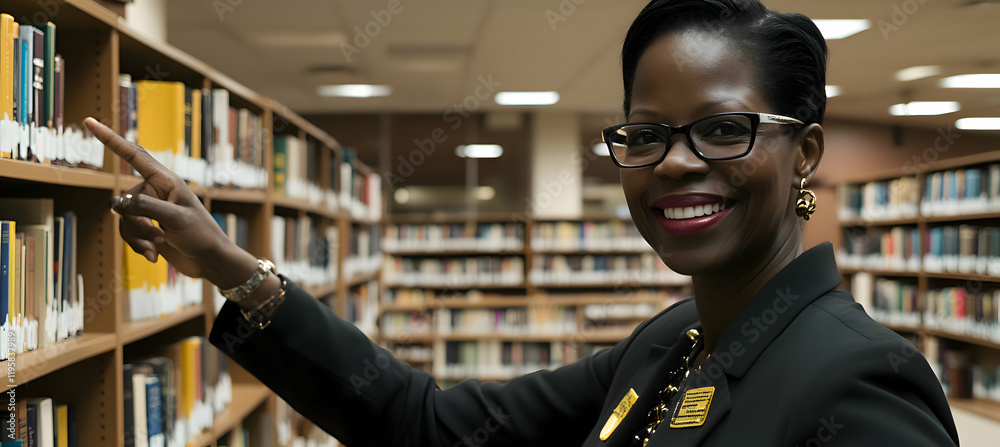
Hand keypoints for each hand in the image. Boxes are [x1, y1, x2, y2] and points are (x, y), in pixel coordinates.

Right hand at [85, 118, 256, 288]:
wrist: (210, 261)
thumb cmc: (201, 234)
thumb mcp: (175, 218)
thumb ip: (145, 207)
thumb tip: (116, 203)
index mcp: (166, 180)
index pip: (134, 155)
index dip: (111, 139)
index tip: (90, 122)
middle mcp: (155, 191)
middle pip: (125, 201)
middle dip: (136, 222)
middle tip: (159, 236)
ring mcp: (149, 210)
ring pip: (124, 219)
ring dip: (137, 237)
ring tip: (158, 246)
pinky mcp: (146, 227)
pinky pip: (127, 233)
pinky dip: (138, 245)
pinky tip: (154, 256)